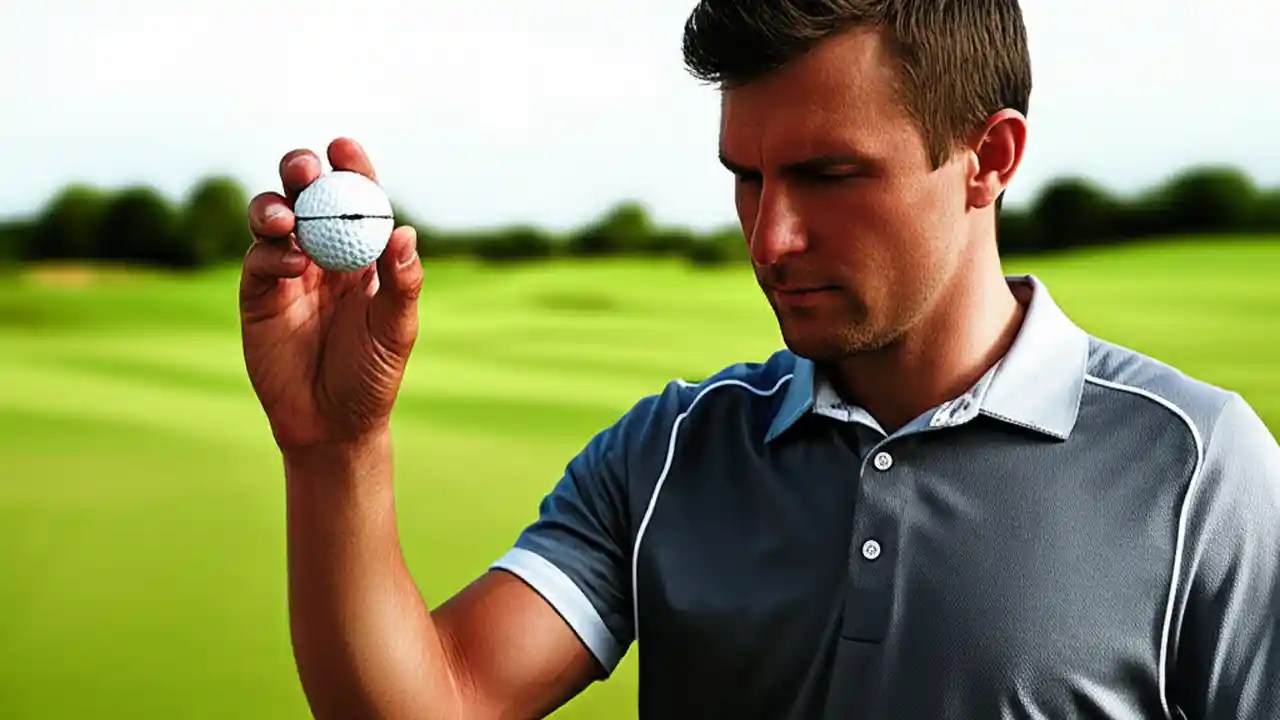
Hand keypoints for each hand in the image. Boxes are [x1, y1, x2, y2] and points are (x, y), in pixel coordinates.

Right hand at [239, 138, 423, 452]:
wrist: (332, 423)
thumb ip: (402, 283)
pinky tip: (290, 265)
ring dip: (275, 206)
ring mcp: (288, 271)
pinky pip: (258, 260)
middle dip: (301, 172)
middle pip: (306, 195)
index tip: (343, 148)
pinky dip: (270, 253)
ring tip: (285, 219)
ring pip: (273, 218)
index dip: (350, 168)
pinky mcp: (258, 294)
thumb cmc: (373, 375)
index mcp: (363, 253)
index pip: (356, 198)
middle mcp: (323, 252)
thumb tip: (406, 233)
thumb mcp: (396, 330)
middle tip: (304, 169)